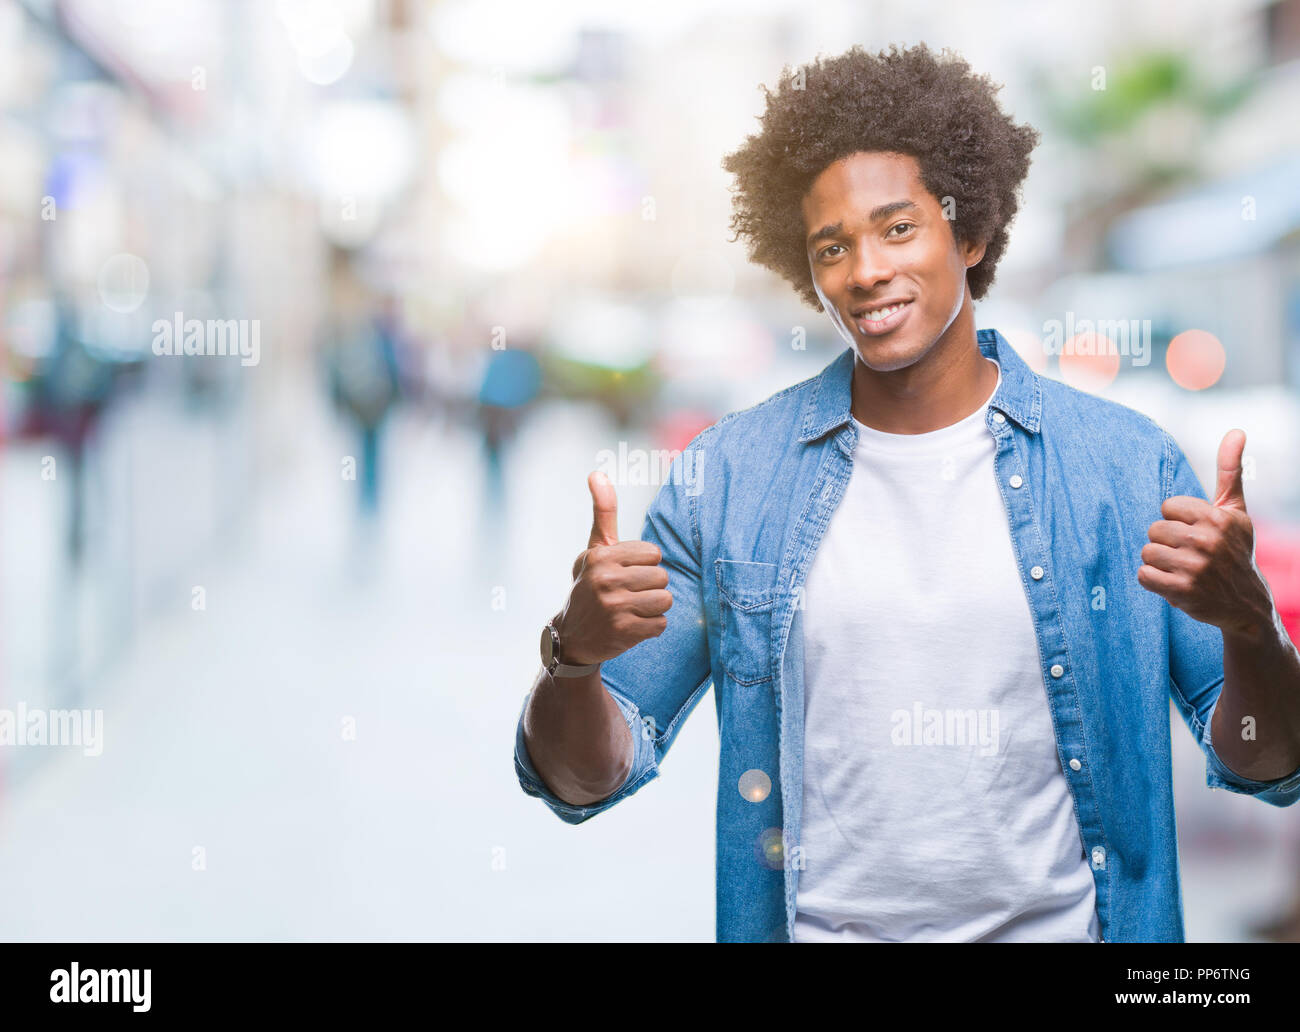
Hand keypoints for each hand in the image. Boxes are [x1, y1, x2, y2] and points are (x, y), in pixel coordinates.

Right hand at [554, 472, 672, 665]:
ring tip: (632, 610)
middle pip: (663, 577)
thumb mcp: (594, 549)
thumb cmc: (590, 586)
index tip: (626, 574)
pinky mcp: (624, 632)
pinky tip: (631, 627)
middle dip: (651, 588)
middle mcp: (605, 579)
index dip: (645, 565)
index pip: (654, 554)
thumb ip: (603, 512)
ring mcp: (614, 607)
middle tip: (629, 595)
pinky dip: (650, 628)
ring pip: (666, 600)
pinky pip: (660, 624)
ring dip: (654, 608)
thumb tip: (597, 473)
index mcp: (601, 556)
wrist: (571, 637)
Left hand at [1138, 429, 1271, 636]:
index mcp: (1218, 517)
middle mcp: (1208, 540)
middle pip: (1154, 529)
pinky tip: (1174, 584)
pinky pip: (1143, 575)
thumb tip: (1236, 431)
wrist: (1246, 603)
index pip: (1167, 507)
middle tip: (1189, 554)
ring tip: (1182, 569)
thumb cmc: (1234, 550)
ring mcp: (1195, 567)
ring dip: (1159, 562)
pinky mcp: (1182, 591)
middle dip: (1166, 542)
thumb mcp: (1235, 510)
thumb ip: (1230, 471)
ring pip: (1146, 552)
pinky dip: (1153, 581)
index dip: (1177, 520)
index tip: (1196, 533)